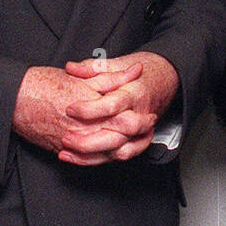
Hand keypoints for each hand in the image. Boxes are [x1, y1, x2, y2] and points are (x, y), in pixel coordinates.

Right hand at [12, 63, 142, 154]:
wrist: (16, 98)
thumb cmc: (47, 84)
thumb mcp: (84, 76)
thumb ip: (113, 76)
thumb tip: (136, 70)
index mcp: (94, 108)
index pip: (127, 121)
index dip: (142, 120)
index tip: (148, 116)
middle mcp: (86, 128)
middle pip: (120, 140)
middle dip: (137, 137)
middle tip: (145, 129)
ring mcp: (74, 142)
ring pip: (106, 153)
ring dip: (122, 148)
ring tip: (132, 140)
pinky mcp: (63, 149)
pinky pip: (88, 160)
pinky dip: (101, 157)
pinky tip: (108, 150)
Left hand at [57, 52, 180, 165]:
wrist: (160, 83)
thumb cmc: (134, 76)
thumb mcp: (113, 65)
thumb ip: (91, 68)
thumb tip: (71, 68)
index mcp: (133, 93)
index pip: (112, 105)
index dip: (90, 109)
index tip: (69, 109)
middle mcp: (139, 114)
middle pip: (119, 134)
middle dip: (90, 140)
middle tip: (66, 137)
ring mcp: (140, 131)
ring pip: (120, 151)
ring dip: (91, 155)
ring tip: (66, 149)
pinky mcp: (136, 142)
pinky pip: (119, 157)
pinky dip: (97, 160)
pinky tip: (75, 156)